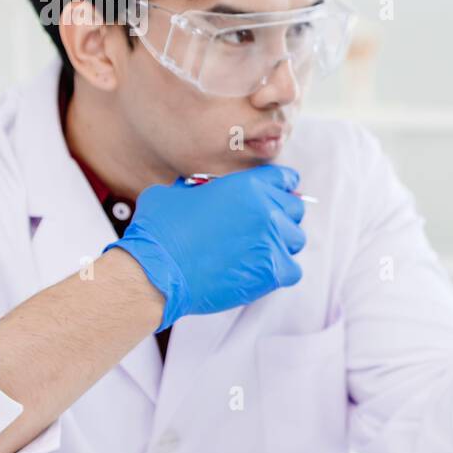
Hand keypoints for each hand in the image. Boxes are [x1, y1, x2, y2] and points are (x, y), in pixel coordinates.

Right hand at [106, 164, 306, 330]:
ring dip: (280, 245)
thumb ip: (200, 188)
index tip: (280, 195)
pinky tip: (258, 272)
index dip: (282, 187)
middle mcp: (265, 210)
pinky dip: (278, 272)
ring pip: (295, 240)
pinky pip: (292, 270)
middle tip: (262, 229)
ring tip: (256, 253)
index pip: (284, 179)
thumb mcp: (176, 193)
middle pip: (294, 210)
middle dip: (281, 217)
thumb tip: (202, 191)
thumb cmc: (160, 232)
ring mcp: (272, 241)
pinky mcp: (272, 271)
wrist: (157, 272)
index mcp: (246, 186)